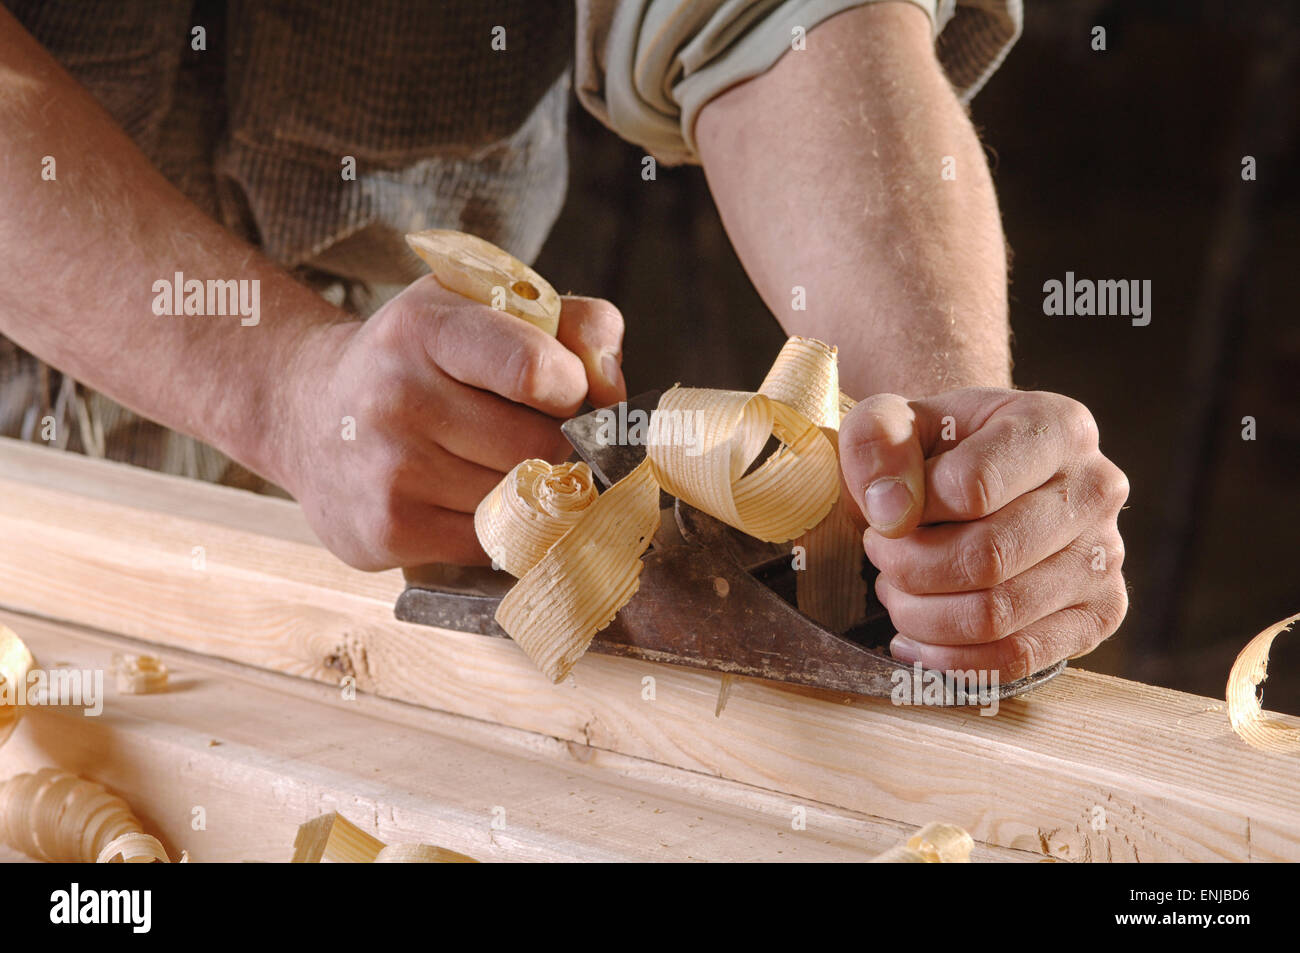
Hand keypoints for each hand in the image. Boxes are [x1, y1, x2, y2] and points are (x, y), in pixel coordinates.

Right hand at [277, 276, 625, 569]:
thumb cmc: (422, 358)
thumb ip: (577, 327)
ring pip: (522, 501)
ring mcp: (388, 470)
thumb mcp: (488, 307)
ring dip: (528, 489)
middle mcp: (396, 397)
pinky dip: (497, 527)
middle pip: (541, 447)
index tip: (561, 390)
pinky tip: (464, 494)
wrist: (309, 413)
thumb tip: (615, 394)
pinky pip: (491, 544)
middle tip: (527, 430)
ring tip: (489, 460)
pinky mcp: (387, 531)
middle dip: (555, 443)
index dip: (572, 389)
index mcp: (426, 327)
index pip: (537, 372)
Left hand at [838, 387, 1128, 679]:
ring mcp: (1104, 557)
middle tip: (882, 557)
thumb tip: (891, 514)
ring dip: (921, 615)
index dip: (910, 509)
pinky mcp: (1098, 614)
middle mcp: (1096, 488)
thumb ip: (876, 443)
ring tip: (897, 591)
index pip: (972, 486)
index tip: (885, 512)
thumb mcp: (890, 419)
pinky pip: (1018, 658)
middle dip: (910, 568)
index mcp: (1056, 426)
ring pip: (996, 616)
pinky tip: (914, 641)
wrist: (975, 477)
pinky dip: (950, 661)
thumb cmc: (932, 448)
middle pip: (987, 558)